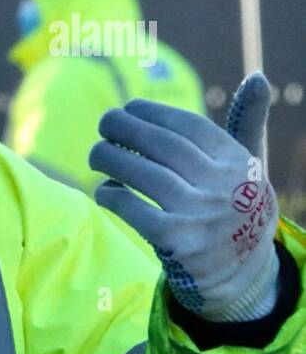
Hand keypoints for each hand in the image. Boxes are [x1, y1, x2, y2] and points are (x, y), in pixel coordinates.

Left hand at [90, 73, 280, 322]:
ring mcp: (199, 215)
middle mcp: (222, 186)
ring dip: (110, 159)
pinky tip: (104, 190)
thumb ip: (248, 124)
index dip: (154, 112)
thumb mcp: (251, 168)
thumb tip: (257, 76)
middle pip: (161, 146)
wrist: (244, 276)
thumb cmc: (238, 209)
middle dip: (125, 129)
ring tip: (96, 154)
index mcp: (239, 163)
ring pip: (143, 174)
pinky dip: (111, 196)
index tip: (129, 107)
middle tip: (103, 124)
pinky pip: (132, 209)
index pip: (189, 126)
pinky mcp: (177, 242)